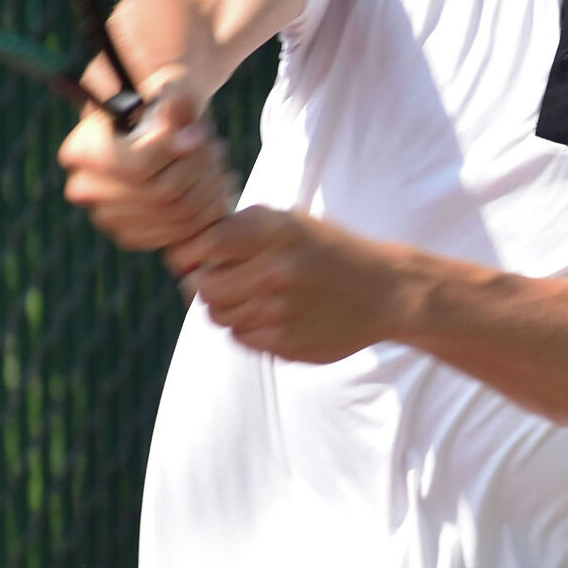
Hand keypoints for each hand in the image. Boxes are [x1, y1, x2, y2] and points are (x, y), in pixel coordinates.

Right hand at [58, 74, 236, 252]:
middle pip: (162, 193)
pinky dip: (208, 210)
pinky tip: (215, 184)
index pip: (137, 166)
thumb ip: (179, 98)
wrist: (159, 125)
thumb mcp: (174, 86)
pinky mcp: (132, 235)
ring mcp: (107, 217)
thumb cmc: (163, 100)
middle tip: (213, 144)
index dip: (176, 153)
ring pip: (178, 214)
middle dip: (200, 167)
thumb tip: (181, 126)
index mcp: (82, 148)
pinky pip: (181, 234)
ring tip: (217, 161)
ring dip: (211, 186)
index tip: (197, 132)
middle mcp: (85, 188)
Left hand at [169, 206, 401, 363]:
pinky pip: (241, 338)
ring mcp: (280, 312)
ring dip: (226, 307)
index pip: (206, 244)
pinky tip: (272, 314)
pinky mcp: (286, 344)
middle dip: (205, 283)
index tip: (195, 257)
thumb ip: (240, 229)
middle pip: (205, 287)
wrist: (384, 292)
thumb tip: (183, 253)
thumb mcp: (291, 223)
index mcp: (277, 233)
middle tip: (222, 279)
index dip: (191, 253)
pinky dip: (247, 327)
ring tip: (253, 295)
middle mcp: (276, 272)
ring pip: (219, 316)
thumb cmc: (328, 251)